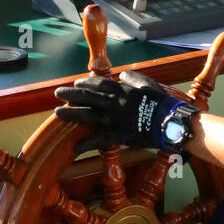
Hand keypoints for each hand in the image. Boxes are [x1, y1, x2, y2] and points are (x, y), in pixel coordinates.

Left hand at [54, 70, 183, 151]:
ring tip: (57, 112)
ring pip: (87, 115)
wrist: (167, 120)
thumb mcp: (147, 83)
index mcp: (120, 89)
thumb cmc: (159, 101)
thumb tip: (121, 75)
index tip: (76, 82)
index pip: (98, 83)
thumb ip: (132, 78)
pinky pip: (98, 140)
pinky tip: (74, 148)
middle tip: (57, 93)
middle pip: (87, 97)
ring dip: (70, 113)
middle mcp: (112, 102)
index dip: (85, 82)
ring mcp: (112, 119)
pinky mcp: (116, 135)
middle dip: (70, 94)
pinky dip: (86, 144)